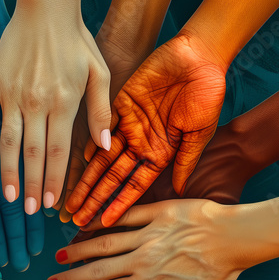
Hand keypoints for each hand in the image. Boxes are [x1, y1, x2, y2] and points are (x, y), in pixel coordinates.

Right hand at [0, 0, 110, 212]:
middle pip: (33, 153)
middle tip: (30, 211)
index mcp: (64, 102)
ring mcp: (12, 93)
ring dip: (8, 172)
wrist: (46, 6)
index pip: (59, 152)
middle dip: (32, 186)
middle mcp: (37, 102)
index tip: (51, 204)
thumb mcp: (99, 72)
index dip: (54, 180)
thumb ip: (101, 111)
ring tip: (8, 197)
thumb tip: (105, 146)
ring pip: (8, 141)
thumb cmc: (76, 40)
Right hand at [49, 199, 243, 279]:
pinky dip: (103, 219)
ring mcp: (148, 232)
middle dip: (71, 278)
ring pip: (105, 242)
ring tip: (60, 256)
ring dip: (80, 250)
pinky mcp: (157, 210)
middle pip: (98, 270)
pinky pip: (124, 214)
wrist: (238, 236)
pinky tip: (86, 222)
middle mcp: (143, 257)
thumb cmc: (221, 272)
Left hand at [66, 33, 226, 225]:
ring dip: (86, 177)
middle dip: (95, 198)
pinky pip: (101, 125)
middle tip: (76, 219)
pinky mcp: (121, 102)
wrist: (201, 55)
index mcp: (161, 153)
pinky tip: (79, 160)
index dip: (119, 204)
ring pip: (102, 156)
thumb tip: (178, 193)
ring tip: (70, 198)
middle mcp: (142, 142)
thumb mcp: (200, 134)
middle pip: (113, 176)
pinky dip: (90, 141)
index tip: (104, 223)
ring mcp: (130, 124)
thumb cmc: (208, 94)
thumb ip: (185, 162)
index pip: (135, 185)